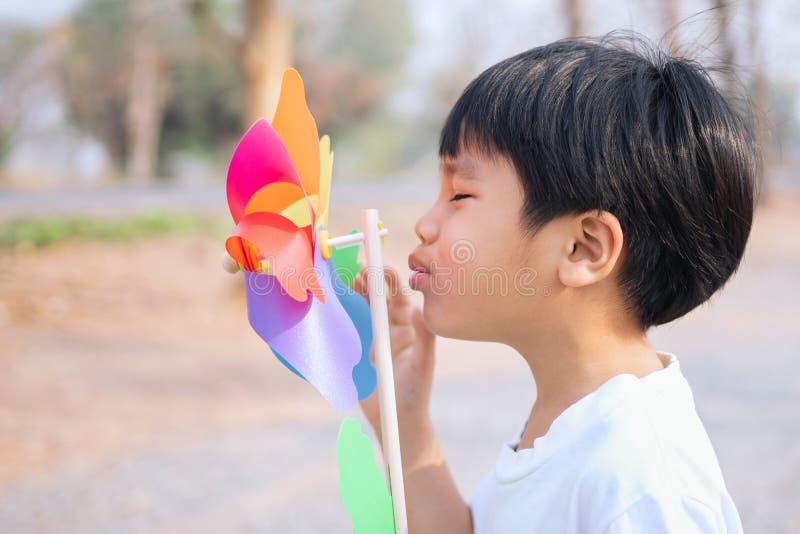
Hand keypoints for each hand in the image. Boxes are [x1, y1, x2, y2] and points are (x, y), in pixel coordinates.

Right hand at [352, 265, 436, 442]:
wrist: (397, 418)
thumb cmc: (415, 391)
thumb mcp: (423, 364)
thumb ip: (425, 339)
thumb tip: (419, 310)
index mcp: (410, 325)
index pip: (400, 293)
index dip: (388, 279)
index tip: (377, 270)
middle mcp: (394, 324)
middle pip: (380, 293)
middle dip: (370, 279)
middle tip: (360, 272)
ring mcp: (377, 334)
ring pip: (367, 303)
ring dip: (359, 289)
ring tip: (351, 280)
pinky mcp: (362, 345)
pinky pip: (355, 320)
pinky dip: (348, 307)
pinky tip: (340, 297)